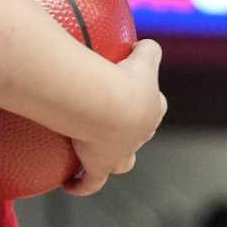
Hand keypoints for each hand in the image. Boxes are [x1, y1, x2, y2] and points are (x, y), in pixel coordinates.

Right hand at [67, 38, 164, 195]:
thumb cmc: (124, 80)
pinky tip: (71, 185)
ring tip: (97, 153)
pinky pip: (91, 181)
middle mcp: (139, 133)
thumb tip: (145, 41)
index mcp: (151, 107)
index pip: (155, 104)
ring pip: (123, 161)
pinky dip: (82, 185)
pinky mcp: (100, 165)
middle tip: (114, 121)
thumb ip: (149, 48)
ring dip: (114, 158)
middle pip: (141, 132)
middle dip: (133, 129)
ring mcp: (121, 151)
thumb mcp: (143, 58)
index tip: (134, 93)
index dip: (147, 100)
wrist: (107, 105)